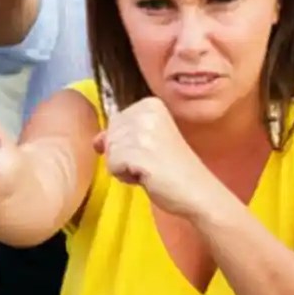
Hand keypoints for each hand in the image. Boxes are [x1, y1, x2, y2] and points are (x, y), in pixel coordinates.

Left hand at [95, 98, 214, 218]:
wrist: (197, 190)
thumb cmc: (173, 167)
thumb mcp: (147, 141)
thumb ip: (121, 134)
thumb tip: (96, 141)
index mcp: (151, 104)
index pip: (115, 121)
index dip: (128, 142)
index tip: (151, 149)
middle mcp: (146, 112)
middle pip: (110, 135)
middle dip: (124, 154)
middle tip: (151, 161)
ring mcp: (142, 132)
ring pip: (109, 151)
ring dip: (125, 167)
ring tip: (149, 169)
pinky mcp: (137, 153)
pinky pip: (112, 166)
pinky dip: (125, 177)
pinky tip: (146, 177)